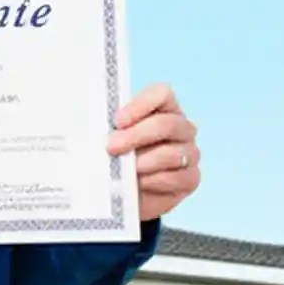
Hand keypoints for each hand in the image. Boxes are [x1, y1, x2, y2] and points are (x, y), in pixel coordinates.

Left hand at [106, 83, 199, 220]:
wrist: (125, 190)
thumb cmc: (116, 155)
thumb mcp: (109, 136)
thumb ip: (108, 126)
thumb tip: (91, 123)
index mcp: (163, 108)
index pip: (161, 94)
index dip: (140, 105)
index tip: (117, 121)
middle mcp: (182, 127)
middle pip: (166, 124)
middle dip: (135, 136)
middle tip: (111, 147)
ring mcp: (190, 153)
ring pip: (171, 154)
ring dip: (142, 163)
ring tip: (123, 170)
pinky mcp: (191, 178)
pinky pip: (176, 178)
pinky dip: (153, 182)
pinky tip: (138, 183)